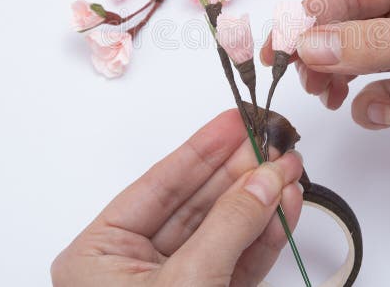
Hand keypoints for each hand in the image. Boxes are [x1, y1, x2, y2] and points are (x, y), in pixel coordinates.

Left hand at [51, 110, 302, 286]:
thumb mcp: (184, 286)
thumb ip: (227, 228)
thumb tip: (263, 178)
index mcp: (100, 253)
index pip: (158, 184)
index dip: (200, 149)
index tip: (234, 120)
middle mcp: (133, 267)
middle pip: (194, 204)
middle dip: (237, 173)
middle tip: (272, 142)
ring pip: (220, 232)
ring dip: (256, 202)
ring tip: (288, 170)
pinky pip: (236, 263)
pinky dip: (262, 238)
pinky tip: (283, 208)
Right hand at [265, 0, 389, 167]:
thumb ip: (371, 42)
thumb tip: (306, 46)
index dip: (310, 15)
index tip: (278, 45)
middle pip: (348, 24)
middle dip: (322, 50)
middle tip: (302, 77)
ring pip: (359, 59)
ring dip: (339, 77)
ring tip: (330, 96)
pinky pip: (381, 93)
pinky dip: (371, 105)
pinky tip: (378, 114)